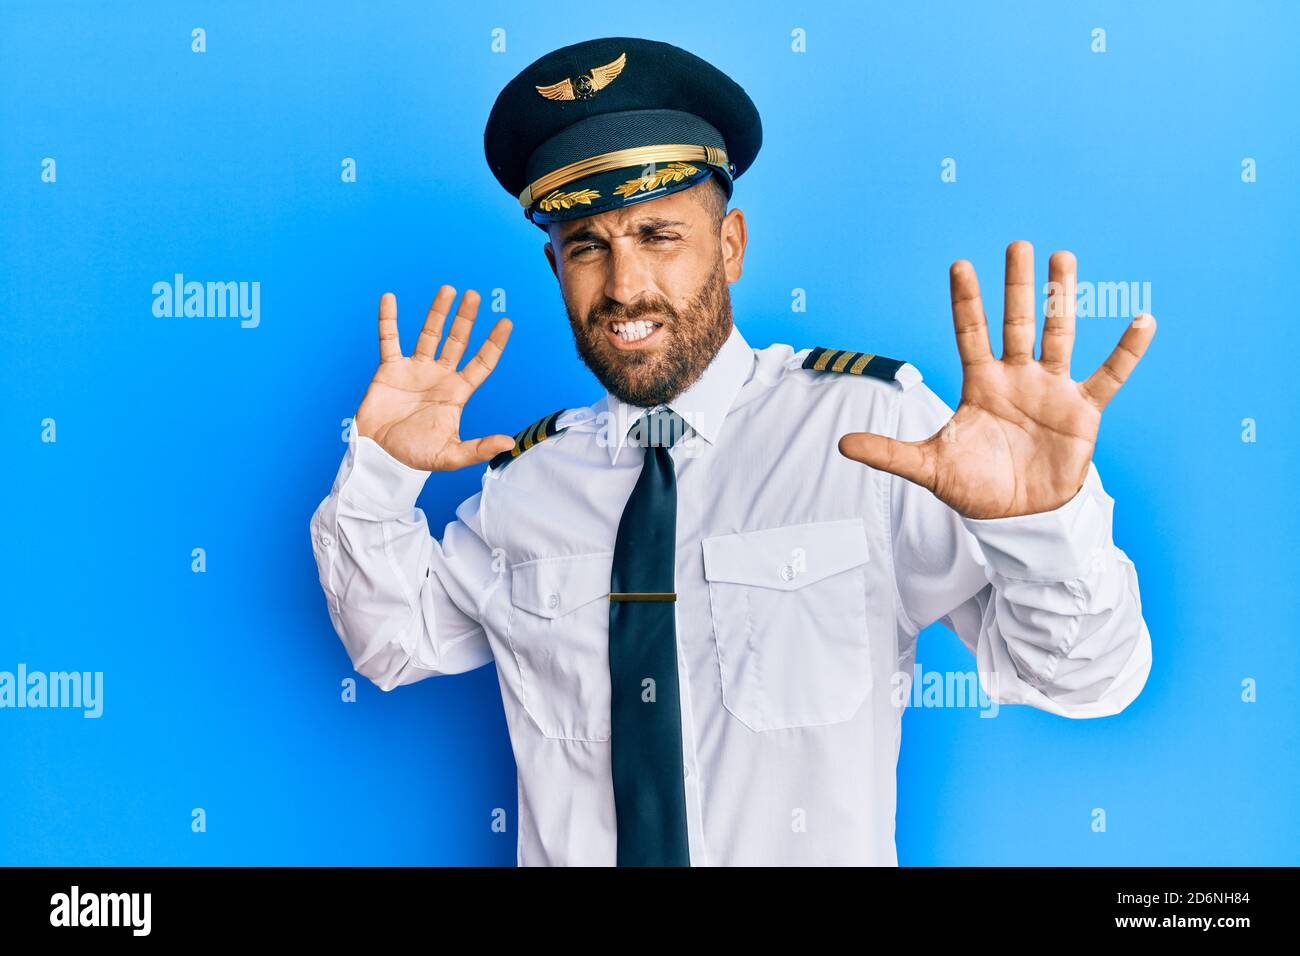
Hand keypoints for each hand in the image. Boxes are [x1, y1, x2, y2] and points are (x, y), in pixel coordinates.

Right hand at [353, 286, 514, 471]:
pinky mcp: (390, 369)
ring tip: (448, 289)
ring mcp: (415, 370)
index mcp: (457, 392)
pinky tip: (390, 298)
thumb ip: (479, 449)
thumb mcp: (450, 456)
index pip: (481, 363)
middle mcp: (439, 376)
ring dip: (438, 312)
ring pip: (429, 334)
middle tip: (474, 295)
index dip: (493, 344)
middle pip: (457, 341)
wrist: (380, 457)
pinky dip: (388, 319)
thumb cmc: (415, 457)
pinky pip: (388, 339)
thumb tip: (509, 443)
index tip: (506, 322)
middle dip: (466, 319)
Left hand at [838, 241, 1155, 518]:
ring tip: (1063, 259)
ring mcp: (1051, 389)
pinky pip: (1109, 375)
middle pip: (1016, 323)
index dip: (966, 303)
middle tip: (1019, 245)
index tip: (959, 266)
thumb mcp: (929, 467)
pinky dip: (1127, 351)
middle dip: (1016, 286)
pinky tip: (1143, 320)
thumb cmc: (973, 485)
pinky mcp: (1082, 410)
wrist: (1016, 516)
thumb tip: (843, 446)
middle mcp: (1016, 377)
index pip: (970, 334)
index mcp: (980, 384)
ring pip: (1059, 335)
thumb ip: (889, 453)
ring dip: (1062, 299)